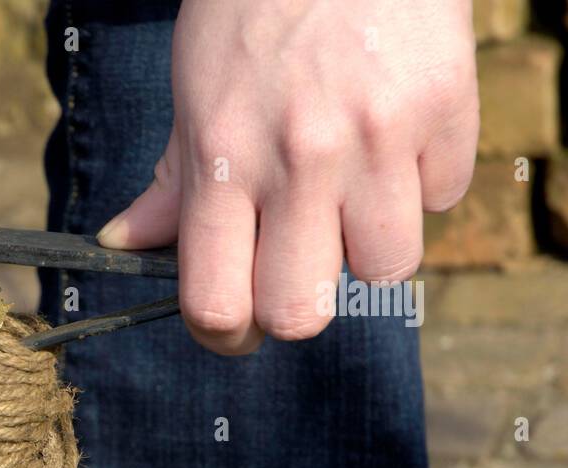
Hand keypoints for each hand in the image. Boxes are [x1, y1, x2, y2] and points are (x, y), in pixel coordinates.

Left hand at [97, 0, 477, 353]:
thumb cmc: (248, 11)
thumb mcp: (192, 95)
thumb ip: (170, 185)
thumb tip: (122, 248)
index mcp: (222, 160)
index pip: (216, 304)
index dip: (222, 336)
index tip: (231, 327)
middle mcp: (299, 159)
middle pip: (301, 315)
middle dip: (293, 306)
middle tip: (290, 271)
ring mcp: (378, 139)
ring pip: (387, 268)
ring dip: (367, 243)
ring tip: (349, 188)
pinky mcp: (445, 112)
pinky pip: (443, 200)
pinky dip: (421, 182)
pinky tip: (395, 136)